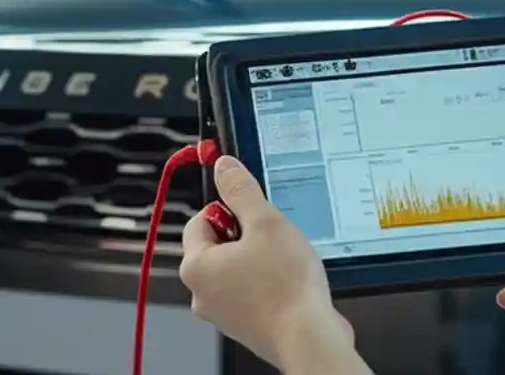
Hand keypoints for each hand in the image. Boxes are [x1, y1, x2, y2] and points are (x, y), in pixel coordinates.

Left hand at [180, 156, 363, 371]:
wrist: (309, 336)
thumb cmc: (286, 286)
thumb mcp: (266, 222)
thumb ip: (241, 190)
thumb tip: (223, 167)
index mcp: (196, 266)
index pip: (199, 220)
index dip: (228, 209)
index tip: (252, 211)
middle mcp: (202, 293)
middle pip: (218, 245)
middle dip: (247, 236)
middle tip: (273, 236)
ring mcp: (223, 313)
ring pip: (237, 268)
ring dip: (259, 258)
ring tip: (285, 260)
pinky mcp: (246, 325)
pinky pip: (252, 291)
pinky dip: (269, 282)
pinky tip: (290, 281)